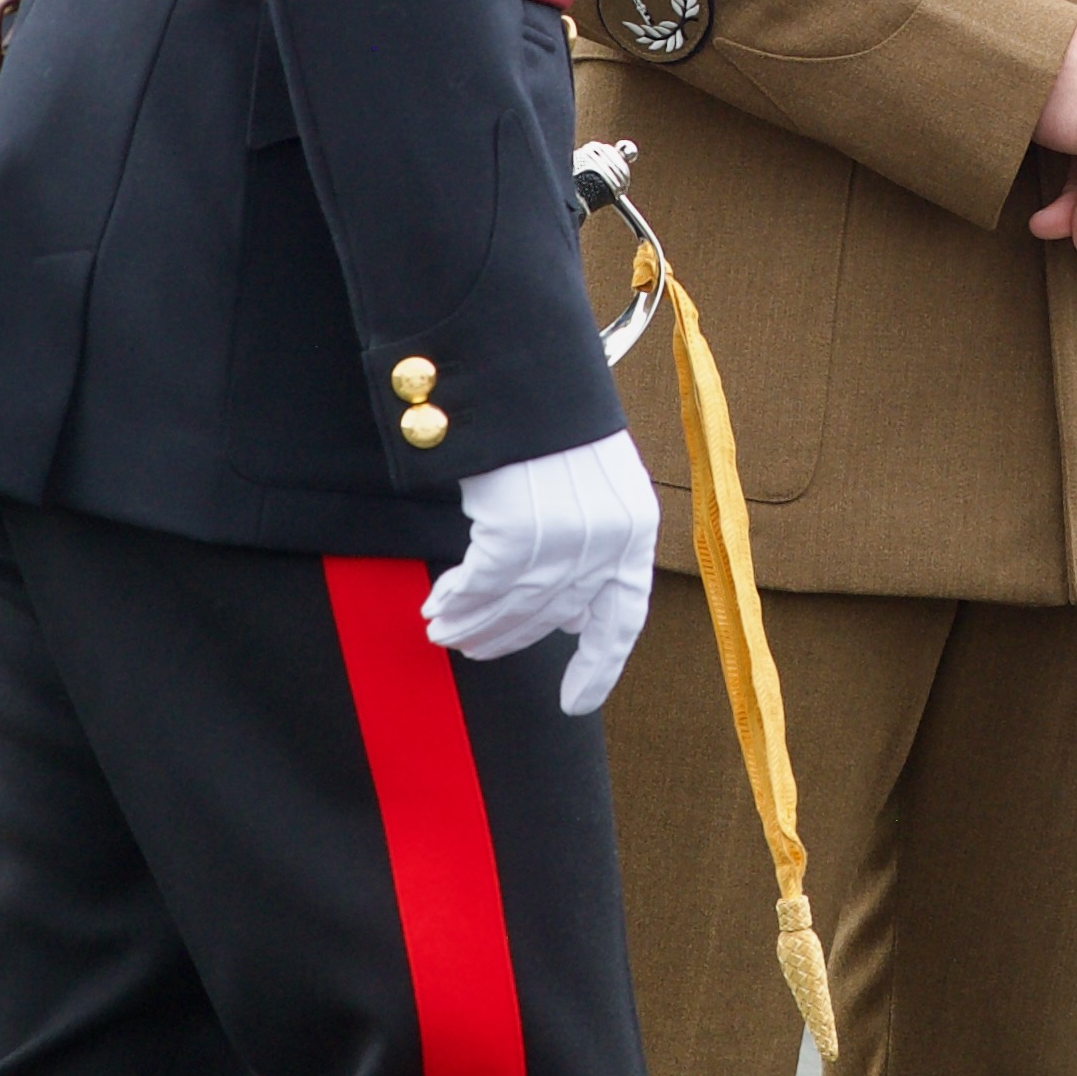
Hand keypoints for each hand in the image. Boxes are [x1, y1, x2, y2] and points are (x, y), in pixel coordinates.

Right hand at [426, 427, 657, 714]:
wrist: (525, 371)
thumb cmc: (552, 426)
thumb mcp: (594, 480)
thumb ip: (591, 539)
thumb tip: (566, 611)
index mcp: (637, 528)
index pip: (623, 616)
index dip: (599, 666)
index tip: (575, 704)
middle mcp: (610, 537)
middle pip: (553, 614)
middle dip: (510, 636)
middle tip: (473, 647)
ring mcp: (566, 536)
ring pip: (513, 604)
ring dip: (474, 623)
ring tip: (443, 628)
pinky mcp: (519, 529)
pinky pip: (482, 585)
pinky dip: (458, 600)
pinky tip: (439, 606)